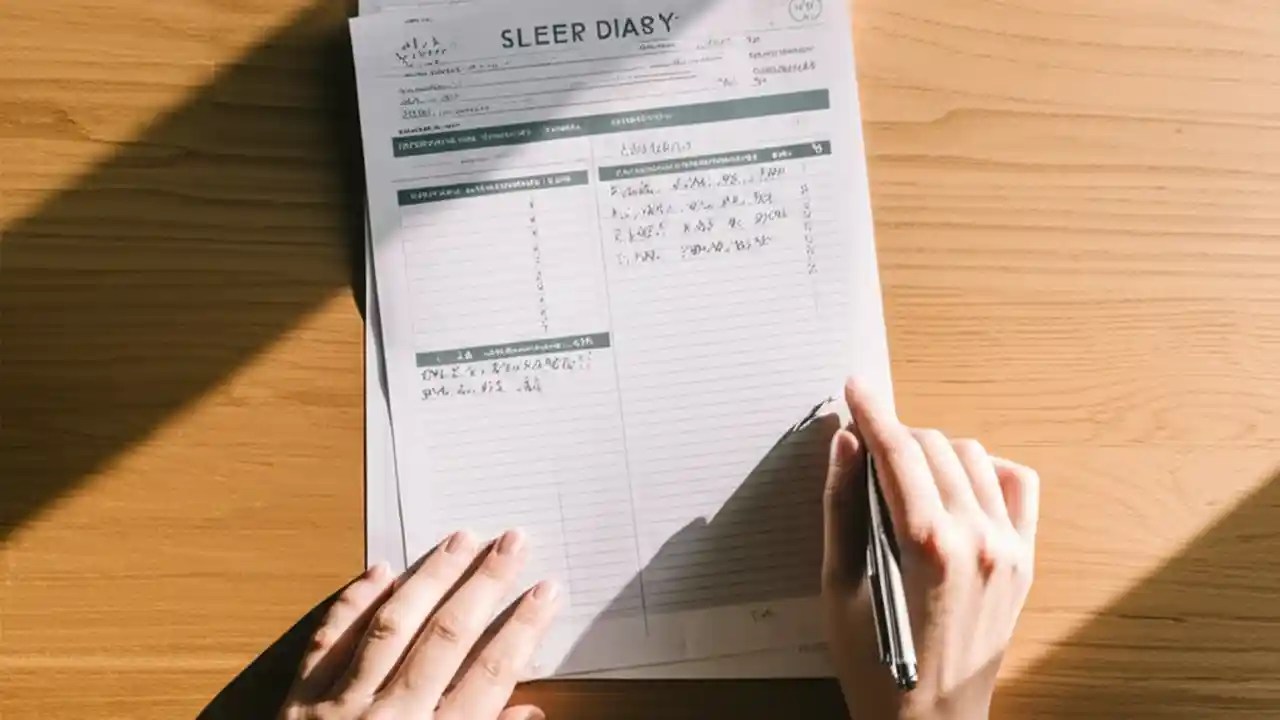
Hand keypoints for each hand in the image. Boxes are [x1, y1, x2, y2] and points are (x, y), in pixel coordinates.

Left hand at [279, 529, 559, 719]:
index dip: (524, 628)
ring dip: (430, 577)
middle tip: (512, 541)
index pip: (491, 674)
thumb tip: (527, 715)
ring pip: (393, 624)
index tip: (547, 590)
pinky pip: (328, 641)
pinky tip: (378, 571)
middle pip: (448, 636)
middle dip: (484, 583)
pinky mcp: (298, 706)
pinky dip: (353, 602)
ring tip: (458, 539)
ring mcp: (340, 709)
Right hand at [822, 379, 1039, 719]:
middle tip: (867, 445)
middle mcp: (977, 538)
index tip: (856, 388)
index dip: (872, 412)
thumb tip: (846, 444)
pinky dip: (986, 470)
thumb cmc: (875, 663)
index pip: (897, 451)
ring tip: (905, 471)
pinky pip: (1017, 486)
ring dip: (936, 450)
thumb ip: (843, 507)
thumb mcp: (839, 585)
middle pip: (935, 447)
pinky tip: (956, 484)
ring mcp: (1008, 548)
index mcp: (926, 544)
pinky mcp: (1025, 561)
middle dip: (897, 435)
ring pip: (974, 457)